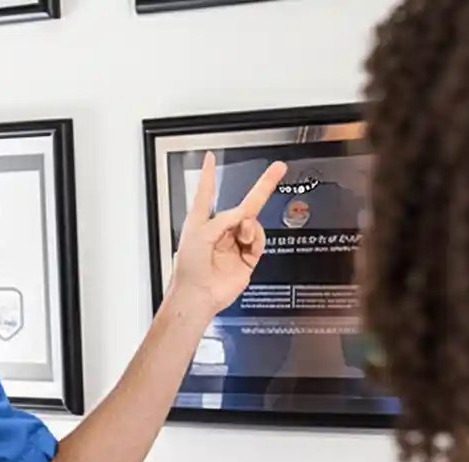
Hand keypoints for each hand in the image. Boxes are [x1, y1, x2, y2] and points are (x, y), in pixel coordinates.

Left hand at [168, 151, 287, 318]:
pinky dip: (256, 238)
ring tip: (242, 235)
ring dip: (250, 226)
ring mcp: (234, 245)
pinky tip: (247, 242)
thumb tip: (244, 216)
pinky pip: (259, 241)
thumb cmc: (189, 267)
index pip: (206, 193)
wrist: (198, 295)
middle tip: (278, 169)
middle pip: (244, 206)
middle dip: (262, 187)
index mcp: (201, 223)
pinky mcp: (247, 258)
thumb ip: (225, 219)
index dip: (209, 175)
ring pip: (253, 223)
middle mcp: (219, 232)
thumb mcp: (202, 233)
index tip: (210, 159)